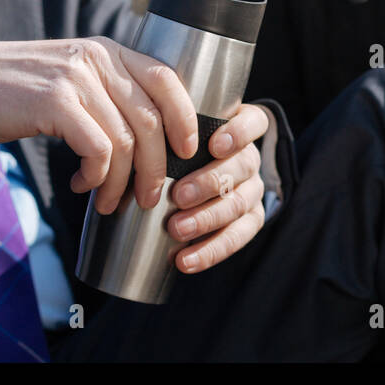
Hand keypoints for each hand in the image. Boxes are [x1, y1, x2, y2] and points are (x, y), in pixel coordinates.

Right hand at [0, 37, 197, 214]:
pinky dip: (97, 176)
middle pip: (152, 118)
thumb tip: (144, 142)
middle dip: (156, 167)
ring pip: (126, 140)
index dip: (186, 117)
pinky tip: (83, 185)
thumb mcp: (67, 75)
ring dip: (122, 182)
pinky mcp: (53, 102)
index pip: (168, 78)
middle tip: (147, 198)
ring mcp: (75, 78)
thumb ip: (104, 93)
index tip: (188, 152)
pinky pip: (98, 149)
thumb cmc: (10, 88)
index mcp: (106, 50)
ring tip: (107, 201)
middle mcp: (96, 58)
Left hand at [165, 103, 269, 273]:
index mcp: (240, 129)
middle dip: (209, 183)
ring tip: (176, 230)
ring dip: (206, 219)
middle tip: (178, 196)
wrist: (194, 179)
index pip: (253, 124)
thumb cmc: (179, 148)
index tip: (214, 146)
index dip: (238, 134)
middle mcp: (250, 159)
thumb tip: (131, 145)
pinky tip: (185, 260)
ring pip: (239, 203)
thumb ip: (164, 134)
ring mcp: (252, 191)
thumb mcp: (175, 133)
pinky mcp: (250, 220)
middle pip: (242, 167)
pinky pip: (238, 237)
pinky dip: (210, 251)